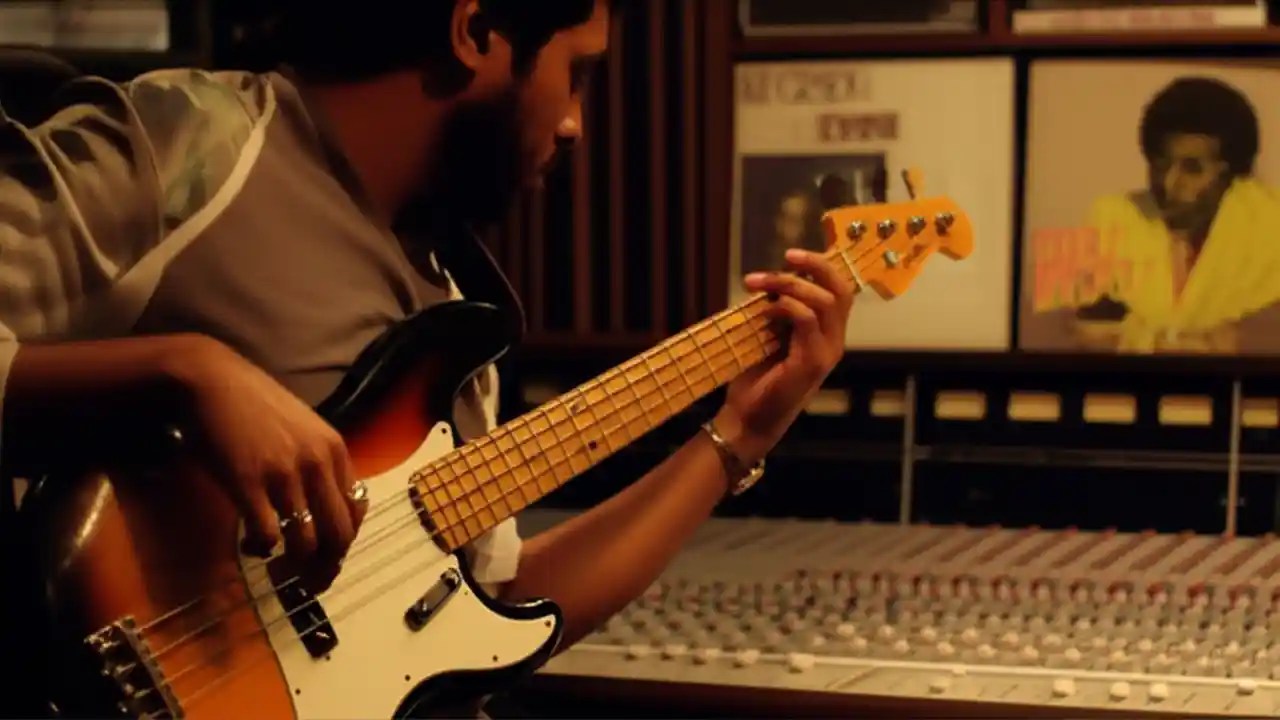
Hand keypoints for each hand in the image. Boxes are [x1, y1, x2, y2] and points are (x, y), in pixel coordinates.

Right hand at [174, 338, 366, 583]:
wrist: (211, 380)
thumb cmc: (254, 405)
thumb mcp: (303, 428)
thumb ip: (319, 463)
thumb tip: (323, 506)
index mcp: (335, 450)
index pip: (356, 512)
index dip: (344, 545)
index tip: (327, 558)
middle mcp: (318, 463)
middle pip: (339, 535)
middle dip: (326, 568)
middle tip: (309, 583)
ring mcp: (285, 474)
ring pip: (307, 543)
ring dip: (294, 568)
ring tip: (278, 571)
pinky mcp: (249, 483)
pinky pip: (268, 535)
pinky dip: (261, 550)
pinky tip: (250, 546)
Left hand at [716, 248, 854, 461]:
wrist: (747, 419)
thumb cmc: (756, 379)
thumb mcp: (768, 336)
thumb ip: (779, 311)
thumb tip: (771, 279)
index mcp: (827, 334)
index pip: (839, 291)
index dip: (822, 267)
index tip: (792, 254)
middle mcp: (834, 342)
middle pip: (841, 290)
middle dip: (816, 265)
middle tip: (787, 256)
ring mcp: (827, 352)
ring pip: (823, 300)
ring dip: (788, 283)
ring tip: (757, 282)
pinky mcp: (812, 362)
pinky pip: (806, 318)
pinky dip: (783, 306)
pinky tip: (762, 310)